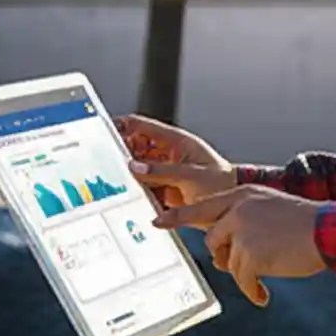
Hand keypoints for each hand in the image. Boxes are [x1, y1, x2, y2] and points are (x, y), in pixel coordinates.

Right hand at [114, 113, 235, 207]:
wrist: (233, 210)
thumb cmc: (221, 185)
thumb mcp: (191, 176)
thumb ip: (162, 172)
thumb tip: (134, 167)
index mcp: (176, 141)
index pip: (142, 126)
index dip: (122, 125)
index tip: (102, 130)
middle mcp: (168, 154)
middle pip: (135, 148)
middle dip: (119, 153)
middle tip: (102, 163)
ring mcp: (165, 172)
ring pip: (137, 170)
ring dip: (126, 175)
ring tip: (110, 182)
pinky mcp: (164, 190)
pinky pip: (143, 188)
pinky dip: (134, 191)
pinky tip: (125, 197)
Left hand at [153, 185, 325, 306]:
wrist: (327, 229)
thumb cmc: (304, 222)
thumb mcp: (270, 207)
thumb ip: (245, 217)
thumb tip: (225, 247)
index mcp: (242, 194)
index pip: (203, 206)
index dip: (178, 216)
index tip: (157, 221)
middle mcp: (238, 209)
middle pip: (213, 239)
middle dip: (225, 255)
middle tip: (242, 262)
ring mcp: (242, 231)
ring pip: (229, 262)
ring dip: (245, 273)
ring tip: (266, 272)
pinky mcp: (249, 253)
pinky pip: (242, 279)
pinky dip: (252, 290)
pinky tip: (263, 294)